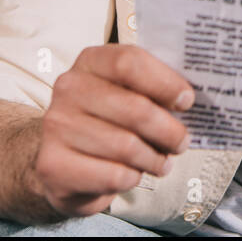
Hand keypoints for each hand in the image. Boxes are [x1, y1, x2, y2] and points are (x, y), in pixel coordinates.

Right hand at [33, 44, 193, 218]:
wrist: (61, 163)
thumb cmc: (107, 123)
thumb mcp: (128, 95)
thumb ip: (154, 89)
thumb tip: (188, 101)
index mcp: (90, 62)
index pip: (129, 62)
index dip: (165, 82)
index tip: (187, 101)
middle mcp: (68, 88)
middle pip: (135, 108)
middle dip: (169, 131)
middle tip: (182, 143)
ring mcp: (56, 126)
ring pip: (127, 146)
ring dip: (154, 159)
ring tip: (162, 163)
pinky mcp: (53, 165)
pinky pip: (113, 175)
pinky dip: (132, 178)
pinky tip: (133, 175)